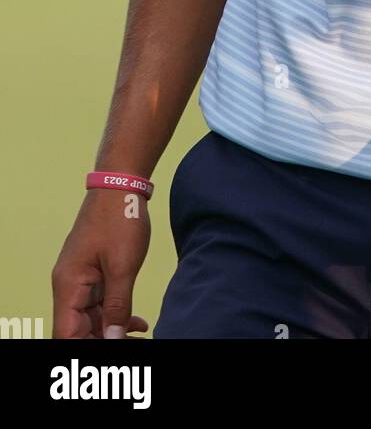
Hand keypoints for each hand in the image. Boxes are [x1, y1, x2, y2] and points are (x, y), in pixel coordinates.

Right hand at [52, 192, 151, 337]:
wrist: (122, 184)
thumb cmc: (120, 219)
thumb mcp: (123, 266)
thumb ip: (117, 306)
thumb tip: (113, 339)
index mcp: (68, 285)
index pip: (67, 333)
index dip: (87, 347)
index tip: (114, 349)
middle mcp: (68, 285)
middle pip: (77, 329)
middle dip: (103, 340)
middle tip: (134, 344)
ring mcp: (80, 278)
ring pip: (90, 318)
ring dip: (112, 329)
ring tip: (140, 336)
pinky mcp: (93, 272)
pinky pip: (99, 303)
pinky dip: (116, 313)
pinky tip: (137, 321)